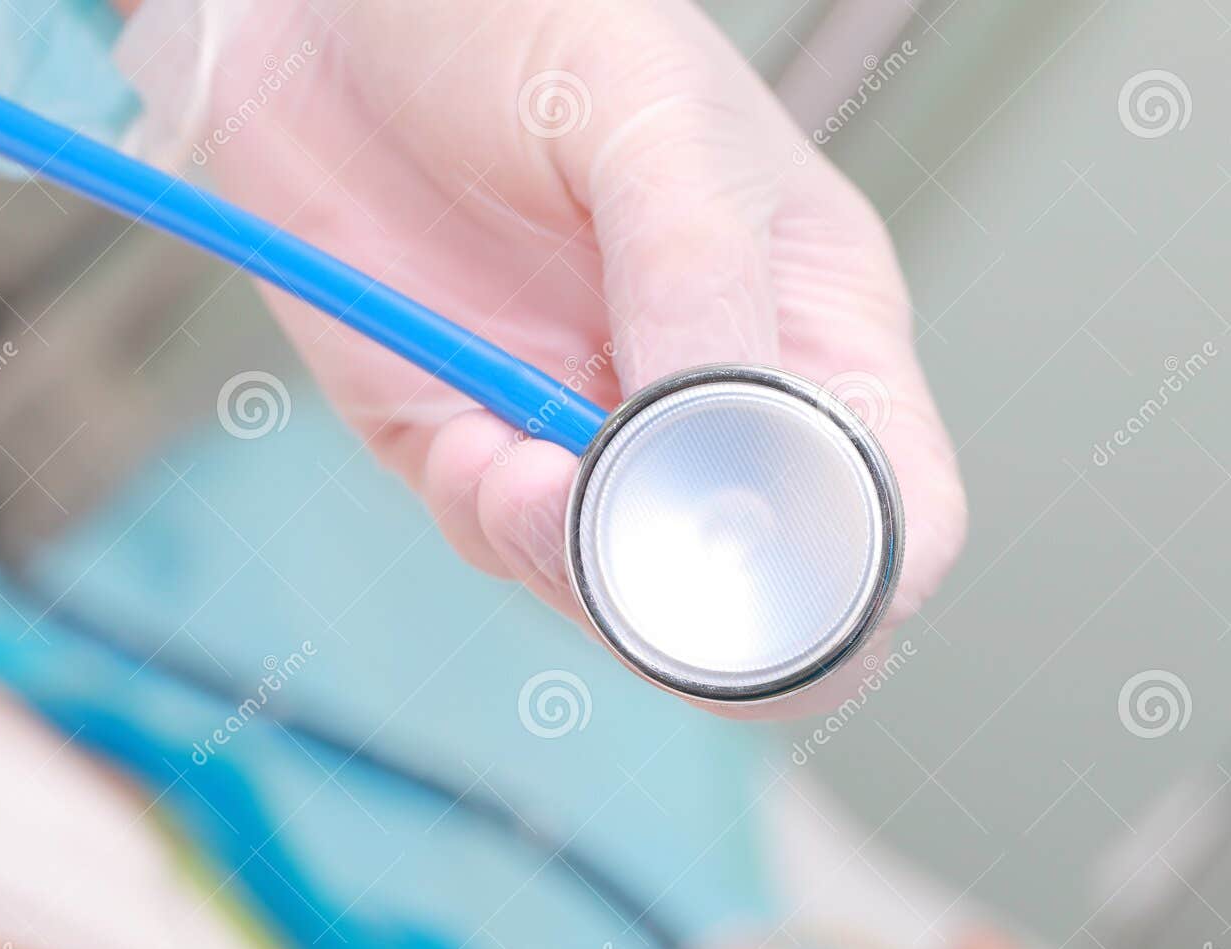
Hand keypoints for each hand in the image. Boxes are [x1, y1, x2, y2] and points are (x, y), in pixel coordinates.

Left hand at [128, 0, 966, 710]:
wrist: (330, 10)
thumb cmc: (521, 20)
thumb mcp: (651, 131)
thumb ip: (701, 293)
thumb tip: (727, 457)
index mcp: (816, 328)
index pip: (901, 517)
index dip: (857, 586)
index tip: (758, 564)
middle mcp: (718, 407)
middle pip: (769, 599)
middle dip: (698, 608)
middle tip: (616, 544)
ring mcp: (598, 442)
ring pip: (630, 601)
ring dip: (573, 567)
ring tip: (509, 462)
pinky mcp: (483, 450)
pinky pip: (509, 547)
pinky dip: (492, 525)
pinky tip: (465, 445)